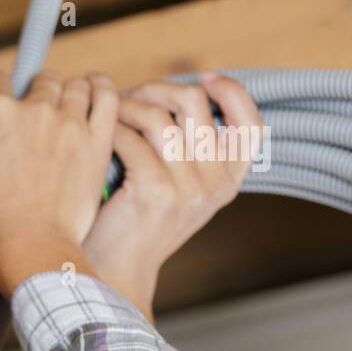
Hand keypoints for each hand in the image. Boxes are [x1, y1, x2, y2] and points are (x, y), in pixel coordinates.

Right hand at [0, 67, 119, 295]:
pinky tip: (97, 89)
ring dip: (69, 92)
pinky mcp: (97, 143)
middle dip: (36, 90)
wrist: (28, 247)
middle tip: (34, 111)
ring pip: (75, 87)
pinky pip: (108, 99)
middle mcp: (33, 109)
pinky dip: (103, 89)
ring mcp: (69, 124)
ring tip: (66, 105)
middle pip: (41, 80)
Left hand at [82, 73, 263, 320]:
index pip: (251, 123)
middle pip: (195, 103)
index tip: (206, 78)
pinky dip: (111, 130)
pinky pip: (131, 138)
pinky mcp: (155, 192)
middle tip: (130, 97)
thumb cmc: (140, 222)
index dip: (232, 91)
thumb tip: (182, 92)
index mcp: (231, 179)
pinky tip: (100, 138)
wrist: (118, 272)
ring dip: (126, 106)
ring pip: (158, 117)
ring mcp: (188, 188)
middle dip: (156, 90)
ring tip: (108, 113)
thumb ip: (194, 150)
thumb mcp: (183, 188)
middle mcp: (216, 182)